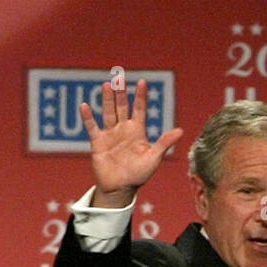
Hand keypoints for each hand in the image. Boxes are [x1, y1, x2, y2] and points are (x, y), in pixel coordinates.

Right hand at [81, 77, 182, 206]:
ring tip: (107, 85)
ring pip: (108, 113)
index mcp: (137, 131)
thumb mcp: (154, 158)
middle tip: (120, 78)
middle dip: (121, 93)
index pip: (139, 109)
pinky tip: (85, 106)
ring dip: (107, 100)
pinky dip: (88, 117)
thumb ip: (164, 143)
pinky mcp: (97, 142)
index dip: (140, 96)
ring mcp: (110, 134)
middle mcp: (123, 129)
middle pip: (122, 107)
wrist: (121, 189)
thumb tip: (181, 131)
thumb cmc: (139, 175)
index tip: (142, 82)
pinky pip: (92, 127)